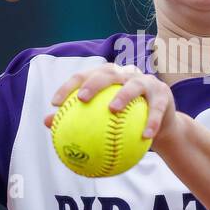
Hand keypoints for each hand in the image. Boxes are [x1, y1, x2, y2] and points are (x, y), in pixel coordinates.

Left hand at [44, 63, 179, 146]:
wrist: (158, 127)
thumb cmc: (123, 123)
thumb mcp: (100, 122)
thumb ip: (76, 119)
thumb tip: (46, 123)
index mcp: (107, 77)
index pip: (84, 76)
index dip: (68, 86)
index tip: (55, 103)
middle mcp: (126, 74)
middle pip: (108, 73)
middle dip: (94, 83)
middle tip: (82, 99)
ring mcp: (146, 81)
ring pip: (133, 85)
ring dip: (123, 96)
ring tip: (113, 109)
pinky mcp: (163, 94)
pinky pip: (155, 109)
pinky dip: (151, 122)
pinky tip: (145, 136)